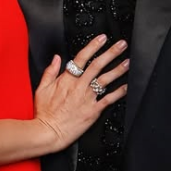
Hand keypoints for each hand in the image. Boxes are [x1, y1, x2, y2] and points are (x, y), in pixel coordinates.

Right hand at [33, 36, 129, 151]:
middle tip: (121, 45)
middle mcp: (79, 86)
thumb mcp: (41, 88)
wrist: (49, 132)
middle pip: (97, 65)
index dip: (93, 46)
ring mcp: (87, 98)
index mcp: (66, 79)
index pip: (82, 58)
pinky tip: (126, 86)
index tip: (102, 38)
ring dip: (118, 69)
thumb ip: (50, 71)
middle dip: (111, 53)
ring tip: (128, 62)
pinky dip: (119, 92)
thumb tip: (56, 58)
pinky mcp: (93, 110)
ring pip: (105, 79)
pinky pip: (109, 99)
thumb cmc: (44, 113)